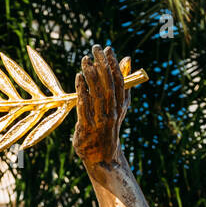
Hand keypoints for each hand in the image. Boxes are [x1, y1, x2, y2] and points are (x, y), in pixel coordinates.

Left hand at [72, 45, 128, 166]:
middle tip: (95, 48)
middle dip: (102, 64)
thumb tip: (127, 58)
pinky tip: (78, 77)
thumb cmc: (108, 128)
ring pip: (97, 94)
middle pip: (108, 85)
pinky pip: (84, 107)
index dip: (114, 64)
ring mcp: (100, 121)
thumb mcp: (118, 107)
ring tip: (84, 59)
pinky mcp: (87, 128)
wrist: (102, 158)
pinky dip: (82, 91)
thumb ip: (122, 84)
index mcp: (121, 106)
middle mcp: (112, 113)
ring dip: (91, 75)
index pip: (120, 81)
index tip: (108, 49)